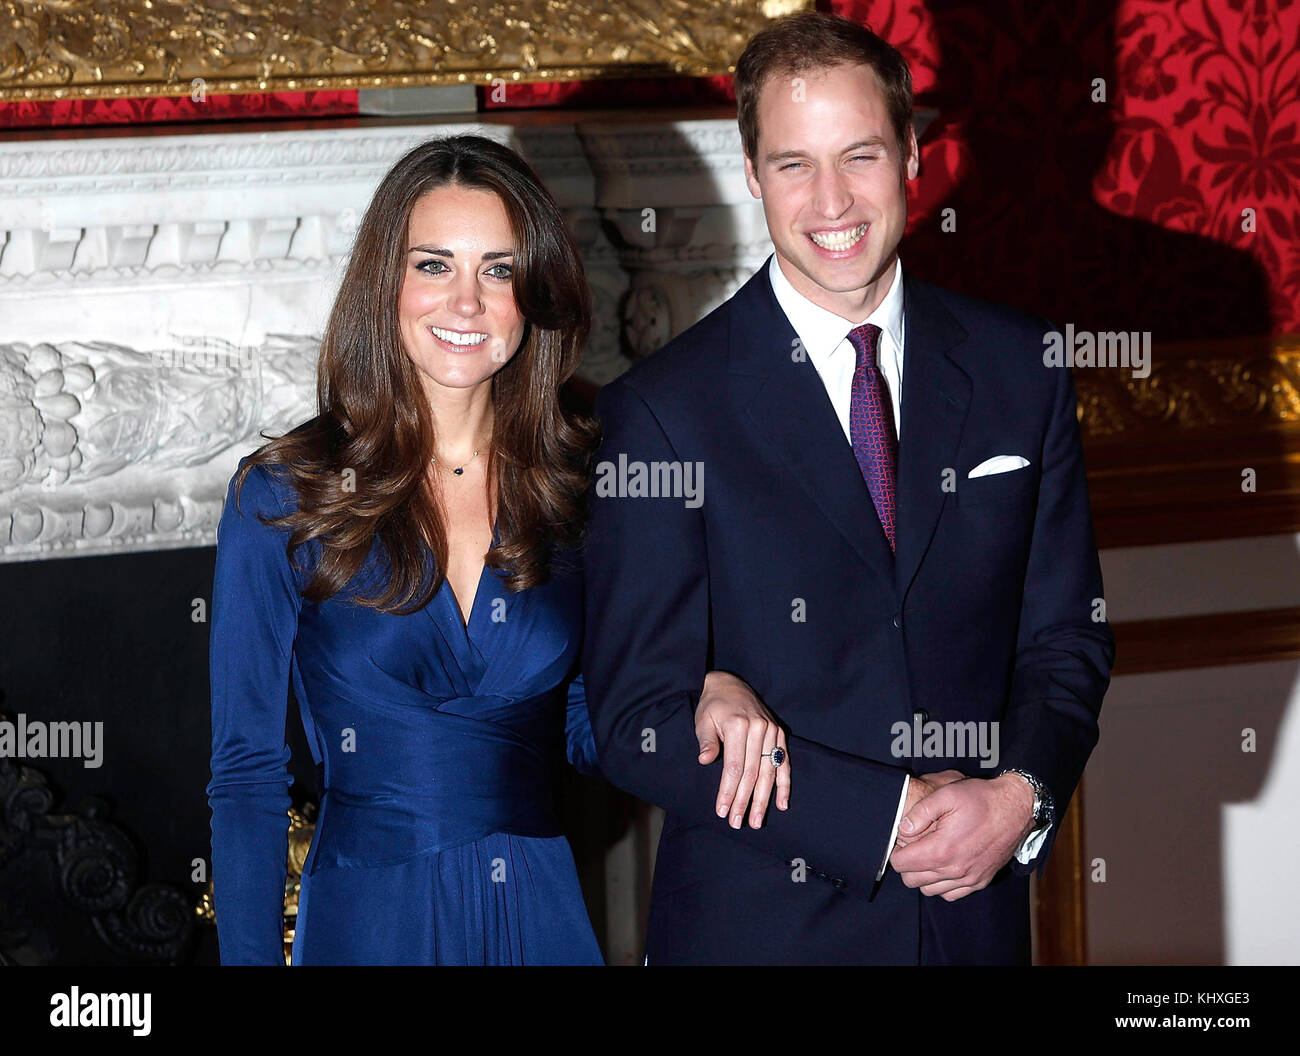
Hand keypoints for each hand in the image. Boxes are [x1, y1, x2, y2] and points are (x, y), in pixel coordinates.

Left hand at [694, 671, 789, 828]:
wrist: (729, 684)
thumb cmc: (712, 706)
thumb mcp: (703, 720)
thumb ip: (706, 741)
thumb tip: (704, 761)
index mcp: (738, 725)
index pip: (734, 767)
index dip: (728, 791)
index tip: (722, 811)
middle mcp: (758, 728)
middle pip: (752, 773)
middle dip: (744, 801)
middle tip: (738, 823)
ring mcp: (772, 731)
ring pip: (769, 772)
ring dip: (764, 799)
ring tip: (757, 821)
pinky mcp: (779, 734)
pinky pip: (784, 763)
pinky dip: (784, 784)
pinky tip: (781, 804)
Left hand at [888, 772, 1035, 900]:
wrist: (1016, 809)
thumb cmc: (981, 799)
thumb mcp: (947, 794)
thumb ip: (920, 812)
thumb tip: (902, 830)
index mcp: (941, 850)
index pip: (901, 864)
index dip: (896, 851)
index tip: (902, 841)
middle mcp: (954, 870)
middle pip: (912, 880)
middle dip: (907, 864)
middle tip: (914, 847)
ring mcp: (969, 879)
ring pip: (930, 890)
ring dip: (923, 876)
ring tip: (928, 855)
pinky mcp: (980, 881)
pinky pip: (951, 894)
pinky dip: (942, 885)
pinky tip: (944, 866)